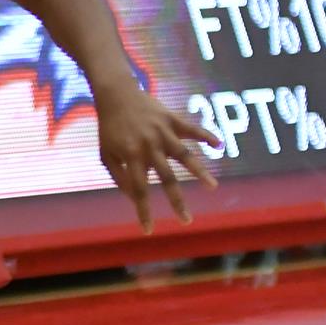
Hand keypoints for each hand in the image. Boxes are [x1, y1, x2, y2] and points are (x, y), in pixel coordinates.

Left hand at [96, 88, 219, 232]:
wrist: (115, 93)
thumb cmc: (109, 128)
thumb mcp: (106, 154)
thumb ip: (119, 176)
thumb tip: (135, 197)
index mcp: (131, 156)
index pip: (139, 190)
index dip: (144, 211)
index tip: (149, 230)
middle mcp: (149, 145)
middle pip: (167, 178)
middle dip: (177, 201)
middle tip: (187, 221)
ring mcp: (162, 131)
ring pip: (184, 154)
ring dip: (199, 172)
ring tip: (213, 187)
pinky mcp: (171, 118)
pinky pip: (192, 128)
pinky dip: (206, 135)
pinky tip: (219, 145)